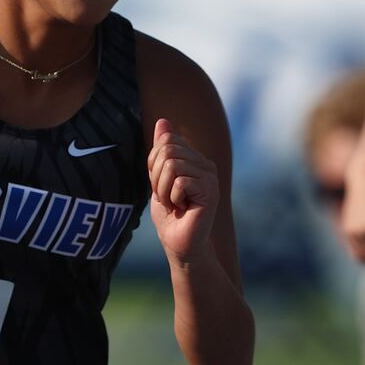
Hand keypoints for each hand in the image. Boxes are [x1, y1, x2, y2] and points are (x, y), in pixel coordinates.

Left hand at [148, 118, 218, 263]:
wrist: (179, 243)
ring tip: (174, 202)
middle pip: (167, 151)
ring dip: (163, 189)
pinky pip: (180, 182)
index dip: (153, 164)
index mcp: (195, 159)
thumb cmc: (169, 214)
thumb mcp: (158, 177)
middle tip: (167, 197)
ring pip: (172, 166)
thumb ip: (161, 150)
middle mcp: (206, 165)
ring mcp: (210, 178)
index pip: (166, 142)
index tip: (160, 185)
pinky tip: (182, 208)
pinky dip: (172, 197)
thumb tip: (162, 120)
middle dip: (157, 177)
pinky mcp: (211, 192)